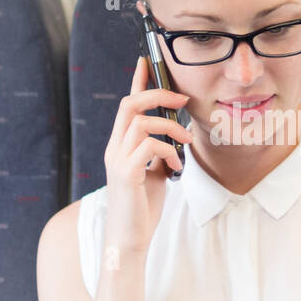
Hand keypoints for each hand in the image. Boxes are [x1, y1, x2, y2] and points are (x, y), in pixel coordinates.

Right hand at [101, 55, 188, 255]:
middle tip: (182, 100)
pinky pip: (149, 147)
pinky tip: (175, 167)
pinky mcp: (126, 174)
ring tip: (185, 145)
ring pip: (141, 122)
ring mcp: (117, 160)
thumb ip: (159, 154)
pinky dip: (168, 152)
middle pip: (130, 104)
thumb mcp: (155, 175)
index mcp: (120, 145)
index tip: (146, 59)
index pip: (127, 105)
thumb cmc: (142, 209)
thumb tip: (176, 139)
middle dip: (157, 94)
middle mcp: (114, 148)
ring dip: (170, 128)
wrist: (129, 240)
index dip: (137, 80)